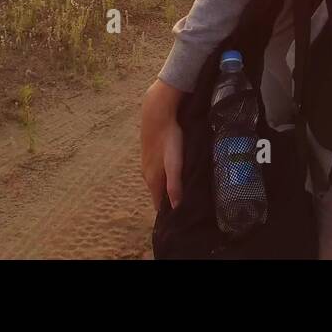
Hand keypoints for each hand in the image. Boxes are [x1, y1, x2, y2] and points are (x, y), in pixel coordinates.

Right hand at [141, 78, 185, 212]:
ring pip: (157, 181)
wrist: (157, 112)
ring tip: (181, 191)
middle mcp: (147, 173)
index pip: (158, 204)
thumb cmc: (169, 139)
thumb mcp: (174, 164)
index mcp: (152, 179)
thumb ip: (175, 185)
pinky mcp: (150, 152)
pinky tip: (174, 171)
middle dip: (168, 201)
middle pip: (158, 193)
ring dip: (167, 187)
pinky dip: (165, 175)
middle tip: (185, 206)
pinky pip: (158, 170)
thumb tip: (176, 207)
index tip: (179, 219)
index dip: (168, 212)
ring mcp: (147, 162)